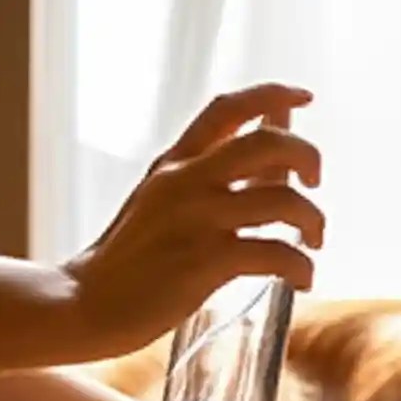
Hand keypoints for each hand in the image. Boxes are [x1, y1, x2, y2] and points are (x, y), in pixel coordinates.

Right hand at [63, 82, 325, 357]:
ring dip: (313, 220)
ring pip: (283, 199)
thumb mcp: (166, 199)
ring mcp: (196, 219)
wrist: (84, 305)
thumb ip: (217, 174)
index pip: (226, 109)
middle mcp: (186, 180)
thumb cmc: (132, 257)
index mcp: (176, 162)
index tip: (305, 97)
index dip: (271, 95)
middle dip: (307, 156)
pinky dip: (301, 268)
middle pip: (267, 142)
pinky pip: (275, 253)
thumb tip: (273, 150)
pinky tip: (302, 280)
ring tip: (314, 243)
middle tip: (316, 182)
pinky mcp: (206, 261)